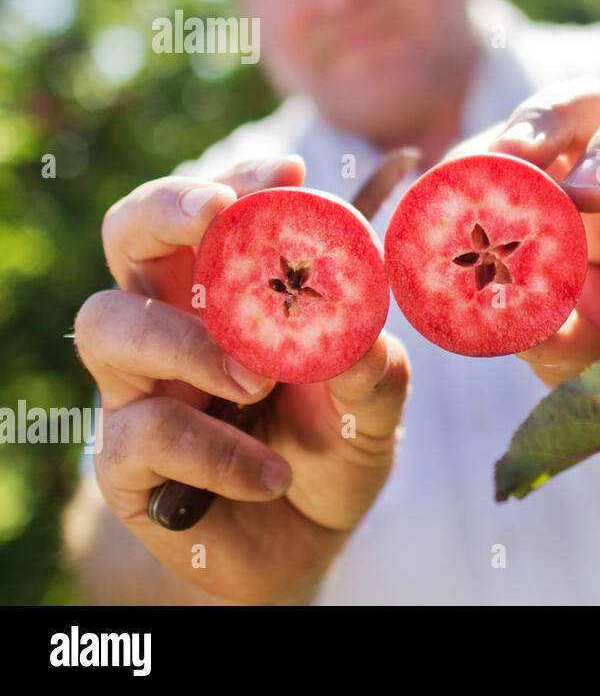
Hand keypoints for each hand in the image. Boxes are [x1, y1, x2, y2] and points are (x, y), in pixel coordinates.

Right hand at [73, 157, 409, 603]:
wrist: (307, 542)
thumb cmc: (332, 446)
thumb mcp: (373, 405)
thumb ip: (378, 368)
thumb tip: (364, 335)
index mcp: (232, 287)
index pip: (215, 208)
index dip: (241, 178)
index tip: (288, 170)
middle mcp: (174, 320)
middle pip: (129, 233)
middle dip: (167, 210)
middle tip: (220, 214)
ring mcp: (139, 386)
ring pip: (108, 325)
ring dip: (188, 342)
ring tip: (258, 380)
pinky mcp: (123, 461)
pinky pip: (144, 433)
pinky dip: (217, 452)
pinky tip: (271, 476)